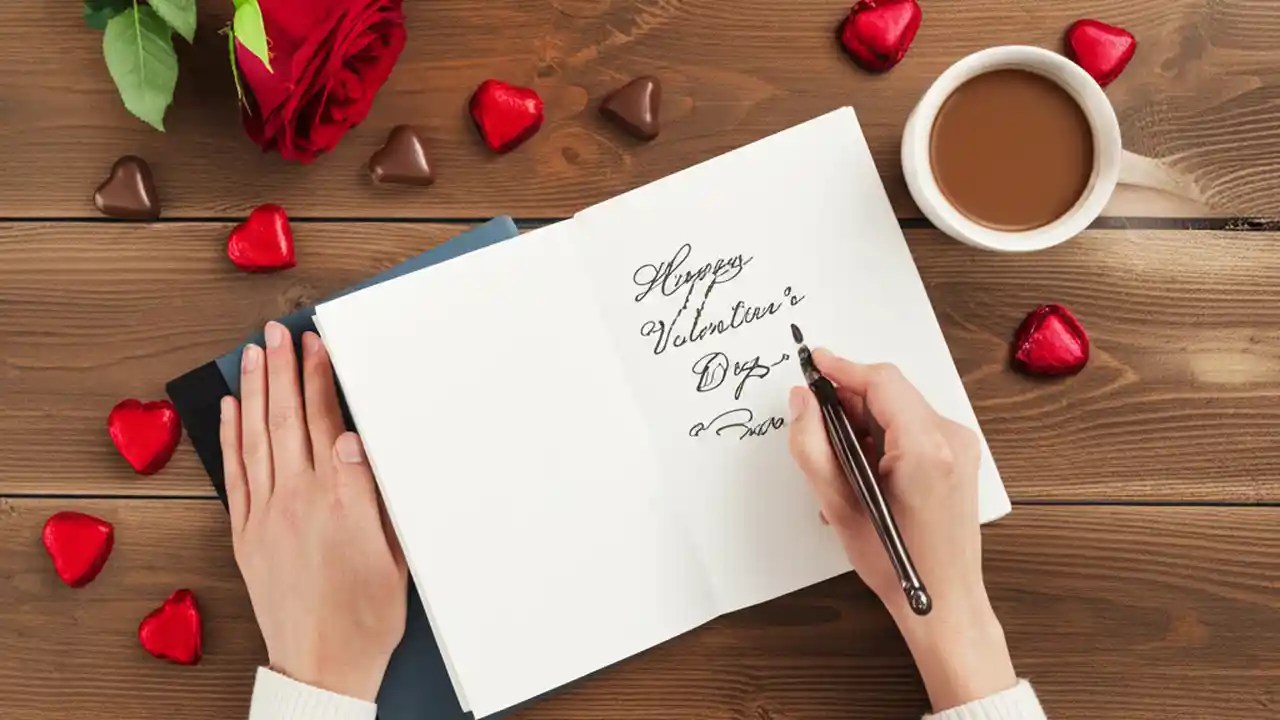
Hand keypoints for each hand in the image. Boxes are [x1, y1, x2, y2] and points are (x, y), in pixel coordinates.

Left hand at [220, 321, 407, 700]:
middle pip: (289, 421)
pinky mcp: (245, 535)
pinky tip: (233, 408)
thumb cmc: (368, 615)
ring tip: (255, 354)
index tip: (320, 347)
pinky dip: (232, 438)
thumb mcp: (394, 554)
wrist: (323, 665)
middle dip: (285, 371)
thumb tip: (359, 444)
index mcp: (341, 503)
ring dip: (257, 391)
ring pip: (258, 439)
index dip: (323, 380)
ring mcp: (267, 517)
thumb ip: (374, 496)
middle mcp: (298, 502)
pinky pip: (235, 475)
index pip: (329, 424)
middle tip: (280, 333)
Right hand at [788, 349, 1015, 711]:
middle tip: (816, 422)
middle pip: (890, 392)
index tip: (812, 364)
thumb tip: (802, 401)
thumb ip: (812, 446)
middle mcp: (951, 438)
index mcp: (925, 448)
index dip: (841, 368)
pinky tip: (865, 469)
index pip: (881, 381)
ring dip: (865, 421)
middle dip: (849, 400)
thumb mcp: (839, 505)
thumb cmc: (897, 562)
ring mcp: (961, 446)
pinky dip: (884, 435)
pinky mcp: (961, 456)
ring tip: (841, 463)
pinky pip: (914, 426)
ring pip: (900, 408)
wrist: (943, 599)